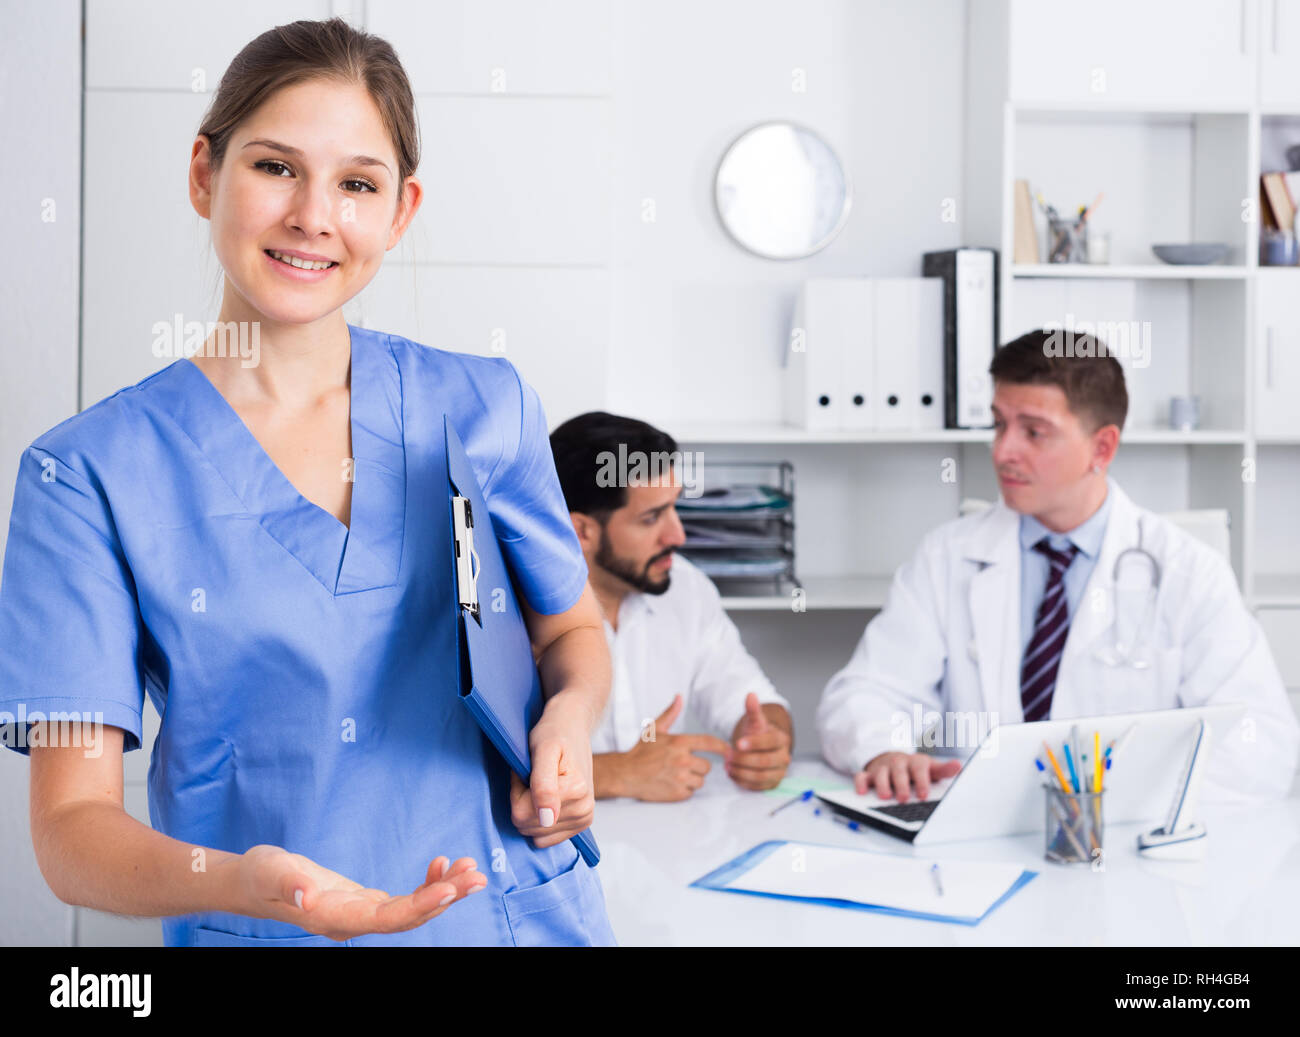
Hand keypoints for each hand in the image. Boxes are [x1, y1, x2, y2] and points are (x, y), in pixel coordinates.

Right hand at [238, 844, 485, 941]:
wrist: (252, 882)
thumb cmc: (260, 876)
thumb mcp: (269, 872)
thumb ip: (287, 883)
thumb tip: (307, 895)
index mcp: (334, 918)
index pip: (386, 919)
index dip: (420, 906)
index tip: (449, 889)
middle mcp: (353, 923)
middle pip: (408, 917)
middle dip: (445, 897)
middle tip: (477, 876)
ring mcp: (361, 915)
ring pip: (411, 910)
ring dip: (444, 891)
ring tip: (472, 869)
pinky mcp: (365, 904)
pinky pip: (404, 899)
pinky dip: (427, 883)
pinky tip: (442, 864)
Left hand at [512, 692, 597, 848]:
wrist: (573, 728)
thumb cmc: (554, 734)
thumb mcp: (542, 750)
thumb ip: (543, 785)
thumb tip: (547, 819)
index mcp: (577, 792)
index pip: (520, 814)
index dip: (516, 791)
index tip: (528, 771)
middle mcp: (584, 810)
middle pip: (527, 826)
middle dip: (523, 801)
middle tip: (534, 776)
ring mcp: (584, 819)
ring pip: (535, 834)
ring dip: (531, 810)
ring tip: (542, 785)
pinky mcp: (580, 824)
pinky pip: (545, 839)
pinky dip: (539, 820)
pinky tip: (547, 799)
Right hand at [613, 695, 731, 801]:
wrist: (625, 774)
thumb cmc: (640, 752)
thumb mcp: (654, 730)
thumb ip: (670, 714)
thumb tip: (679, 697)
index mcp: (679, 742)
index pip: (710, 743)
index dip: (723, 747)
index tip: (729, 751)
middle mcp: (683, 760)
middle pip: (707, 766)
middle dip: (698, 767)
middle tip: (683, 766)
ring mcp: (681, 778)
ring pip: (700, 781)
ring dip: (692, 779)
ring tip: (676, 775)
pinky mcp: (677, 793)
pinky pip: (691, 793)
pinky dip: (685, 791)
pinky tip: (672, 784)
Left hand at [727, 693, 791, 790]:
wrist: (762, 747)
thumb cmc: (758, 734)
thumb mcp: (754, 721)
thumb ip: (752, 710)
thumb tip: (750, 695)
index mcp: (781, 739)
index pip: (770, 742)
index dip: (754, 743)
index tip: (738, 743)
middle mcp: (783, 757)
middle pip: (764, 762)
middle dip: (743, 760)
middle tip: (728, 756)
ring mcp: (779, 772)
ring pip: (760, 776)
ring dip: (741, 772)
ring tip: (727, 765)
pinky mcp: (771, 784)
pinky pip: (757, 787)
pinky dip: (742, 781)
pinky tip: (732, 773)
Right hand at [855, 752, 961, 802]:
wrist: (894, 759)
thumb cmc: (915, 769)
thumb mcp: (930, 768)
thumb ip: (944, 769)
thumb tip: (959, 766)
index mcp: (915, 762)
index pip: (919, 769)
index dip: (921, 781)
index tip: (923, 794)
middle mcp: (898, 763)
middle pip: (899, 771)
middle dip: (901, 784)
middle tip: (904, 798)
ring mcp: (882, 768)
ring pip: (880, 773)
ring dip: (882, 784)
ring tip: (885, 796)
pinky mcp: (869, 774)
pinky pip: (861, 776)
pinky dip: (860, 783)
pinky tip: (861, 792)